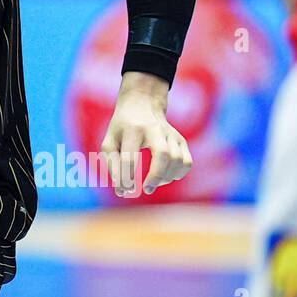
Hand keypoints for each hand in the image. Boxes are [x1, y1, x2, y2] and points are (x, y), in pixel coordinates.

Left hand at [100, 71, 191, 196]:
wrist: (141, 105)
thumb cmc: (122, 129)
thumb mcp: (110, 141)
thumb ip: (112, 165)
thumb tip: (122, 191)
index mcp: (132, 129)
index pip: (129, 158)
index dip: (125, 178)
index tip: (123, 191)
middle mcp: (155, 129)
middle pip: (163, 155)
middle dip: (155, 177)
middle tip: (146, 189)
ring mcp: (171, 134)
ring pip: (177, 160)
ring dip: (166, 178)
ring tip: (153, 183)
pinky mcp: (181, 140)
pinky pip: (187, 162)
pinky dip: (178, 175)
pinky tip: (165, 176)